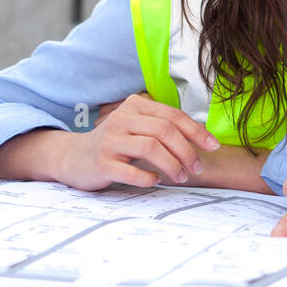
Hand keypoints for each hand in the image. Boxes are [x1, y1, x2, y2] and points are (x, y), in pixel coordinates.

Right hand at [58, 92, 219, 190]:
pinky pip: (131, 171)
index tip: (213, 146)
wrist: (73, 157)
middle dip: (187, 151)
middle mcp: (122, 118)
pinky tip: (155, 180)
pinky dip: (148, 177)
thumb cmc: (115, 144)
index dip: (197, 131)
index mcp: (135, 106)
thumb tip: (202, 138)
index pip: (173, 115)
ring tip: (181, 177)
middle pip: (164, 130)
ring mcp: (110, 140)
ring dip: (172, 165)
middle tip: (197, 167)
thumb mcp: (137, 127)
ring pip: (150, 148)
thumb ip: (163, 127)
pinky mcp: (101, 162)